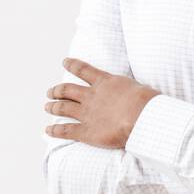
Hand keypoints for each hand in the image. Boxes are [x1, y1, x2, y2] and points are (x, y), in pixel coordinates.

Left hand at [43, 58, 160, 148]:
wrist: (141, 116)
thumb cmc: (146, 102)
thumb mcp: (137, 87)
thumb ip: (128, 90)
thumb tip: (134, 93)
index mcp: (104, 83)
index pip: (83, 70)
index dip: (72, 65)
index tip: (65, 62)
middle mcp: (91, 96)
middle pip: (68, 90)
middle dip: (57, 91)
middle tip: (51, 92)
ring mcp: (86, 113)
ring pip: (63, 108)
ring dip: (53, 107)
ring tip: (47, 107)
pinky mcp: (86, 131)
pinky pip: (65, 130)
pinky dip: (54, 131)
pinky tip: (48, 130)